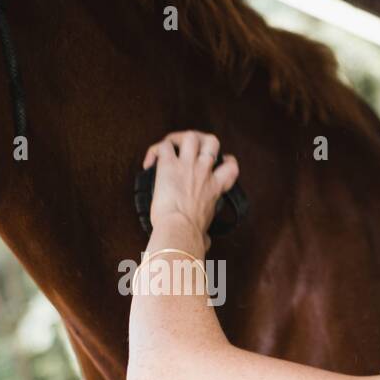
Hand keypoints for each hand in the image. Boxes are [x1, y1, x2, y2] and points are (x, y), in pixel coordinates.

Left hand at [141, 130, 239, 244]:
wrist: (180, 229)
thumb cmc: (191, 234)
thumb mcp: (205, 232)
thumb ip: (206, 234)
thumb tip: (205, 243)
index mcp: (215, 188)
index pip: (231, 166)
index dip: (227, 160)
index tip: (220, 162)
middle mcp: (204, 172)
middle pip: (212, 141)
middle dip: (203, 140)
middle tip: (191, 148)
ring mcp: (187, 165)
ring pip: (190, 136)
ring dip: (180, 138)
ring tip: (171, 147)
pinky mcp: (168, 166)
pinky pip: (163, 146)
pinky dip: (154, 150)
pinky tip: (148, 163)